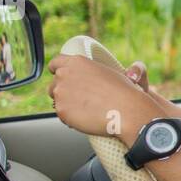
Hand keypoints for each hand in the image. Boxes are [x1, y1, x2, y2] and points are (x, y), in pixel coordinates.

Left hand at [47, 53, 161, 140]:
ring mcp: (61, 92)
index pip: (55, 64)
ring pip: (56, 100)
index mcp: (76, 62)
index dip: (57, 71)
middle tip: (79, 99)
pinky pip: (62, 115)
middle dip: (63, 91)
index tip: (61, 78)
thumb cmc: (123, 92)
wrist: (126, 111)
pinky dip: (71, 118)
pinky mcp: (61, 110)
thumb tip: (87, 80)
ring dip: (66, 105)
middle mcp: (65, 74)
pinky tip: (86, 118)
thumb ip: (90, 73)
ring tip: (85, 110)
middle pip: (53, 84)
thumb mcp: (107, 72)